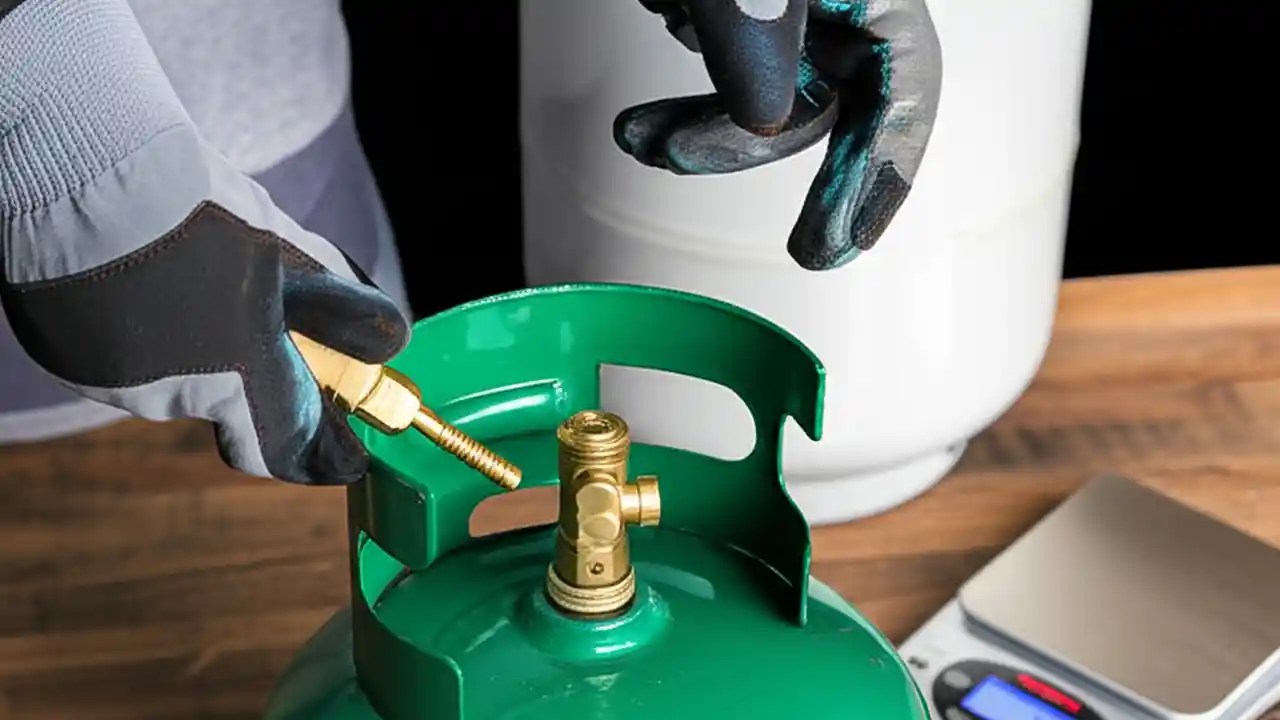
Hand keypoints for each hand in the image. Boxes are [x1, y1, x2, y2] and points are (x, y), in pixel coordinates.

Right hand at [0, 0, 408, 484]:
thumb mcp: (286, 255)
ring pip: (178, 379)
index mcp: (233, 376)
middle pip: (230, 405)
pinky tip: (151, 280)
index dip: (318, 453)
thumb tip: (389, 343)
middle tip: (272, 323)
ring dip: (200, 347)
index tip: (346, 456)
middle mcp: (170, 396)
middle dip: (255, 374)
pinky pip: (127, 359)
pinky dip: (151, 331)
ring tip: (200, 277)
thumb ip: (340, 309)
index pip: (282, 451)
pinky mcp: (69, 359)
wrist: (79, 169)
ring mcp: (113, 382)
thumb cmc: (193, 211)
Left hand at [618, 0, 942, 269]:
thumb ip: (754, 22)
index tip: (826, 249)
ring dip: (698, 118)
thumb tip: (764, 115)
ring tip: (634, 123)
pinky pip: (725, 52)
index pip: (902, 94)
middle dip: (735, 147)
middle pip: (817, 107)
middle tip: (663, 161)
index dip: (872, 178)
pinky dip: (690, 57)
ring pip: (761, 90)